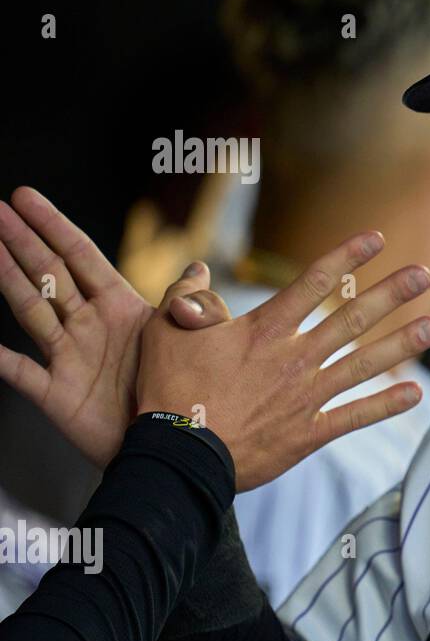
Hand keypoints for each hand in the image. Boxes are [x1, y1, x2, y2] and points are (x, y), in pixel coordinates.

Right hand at [0, 187, 224, 467]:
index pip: (80, 256)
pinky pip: (20, 372)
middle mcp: (88, 326)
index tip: (25, 197)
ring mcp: (69, 357)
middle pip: (49, 274)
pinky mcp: (57, 392)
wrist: (170, 443)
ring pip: (30, 309)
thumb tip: (199, 266)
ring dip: (8, 278)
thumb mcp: (188, 338)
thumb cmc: (181, 389)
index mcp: (118, 307)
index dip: (53, 225)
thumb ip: (189, 301)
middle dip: (22, 241)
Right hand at [136, 231, 429, 491]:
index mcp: (263, 330)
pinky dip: (386, 405)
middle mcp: (293, 358)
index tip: (377, 239)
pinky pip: (354, 416)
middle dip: (391, 293)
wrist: (176, 455)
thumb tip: (198, 268)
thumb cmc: (166, 390)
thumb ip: (187, 296)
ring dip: (402, 343)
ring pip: (363, 363)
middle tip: (425, 274)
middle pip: (351, 318)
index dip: (347, 257)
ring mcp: (305, 396)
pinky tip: (416, 393)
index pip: (312, 283)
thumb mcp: (166, 332)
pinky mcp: (308, 433)